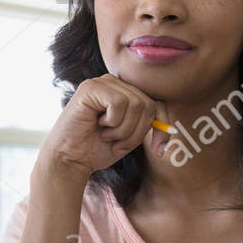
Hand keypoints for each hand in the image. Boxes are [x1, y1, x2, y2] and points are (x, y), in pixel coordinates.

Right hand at [36, 73, 170, 182]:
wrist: (70, 160)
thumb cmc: (96, 149)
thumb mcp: (131, 137)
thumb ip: (148, 125)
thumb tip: (173, 128)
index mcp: (126, 92)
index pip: (158, 102)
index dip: (162, 126)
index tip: (159, 150)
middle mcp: (116, 83)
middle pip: (149, 105)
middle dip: (137, 132)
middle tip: (117, 142)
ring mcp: (103, 82)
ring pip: (136, 105)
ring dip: (124, 130)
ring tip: (106, 134)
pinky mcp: (91, 87)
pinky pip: (119, 104)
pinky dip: (112, 122)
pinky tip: (97, 125)